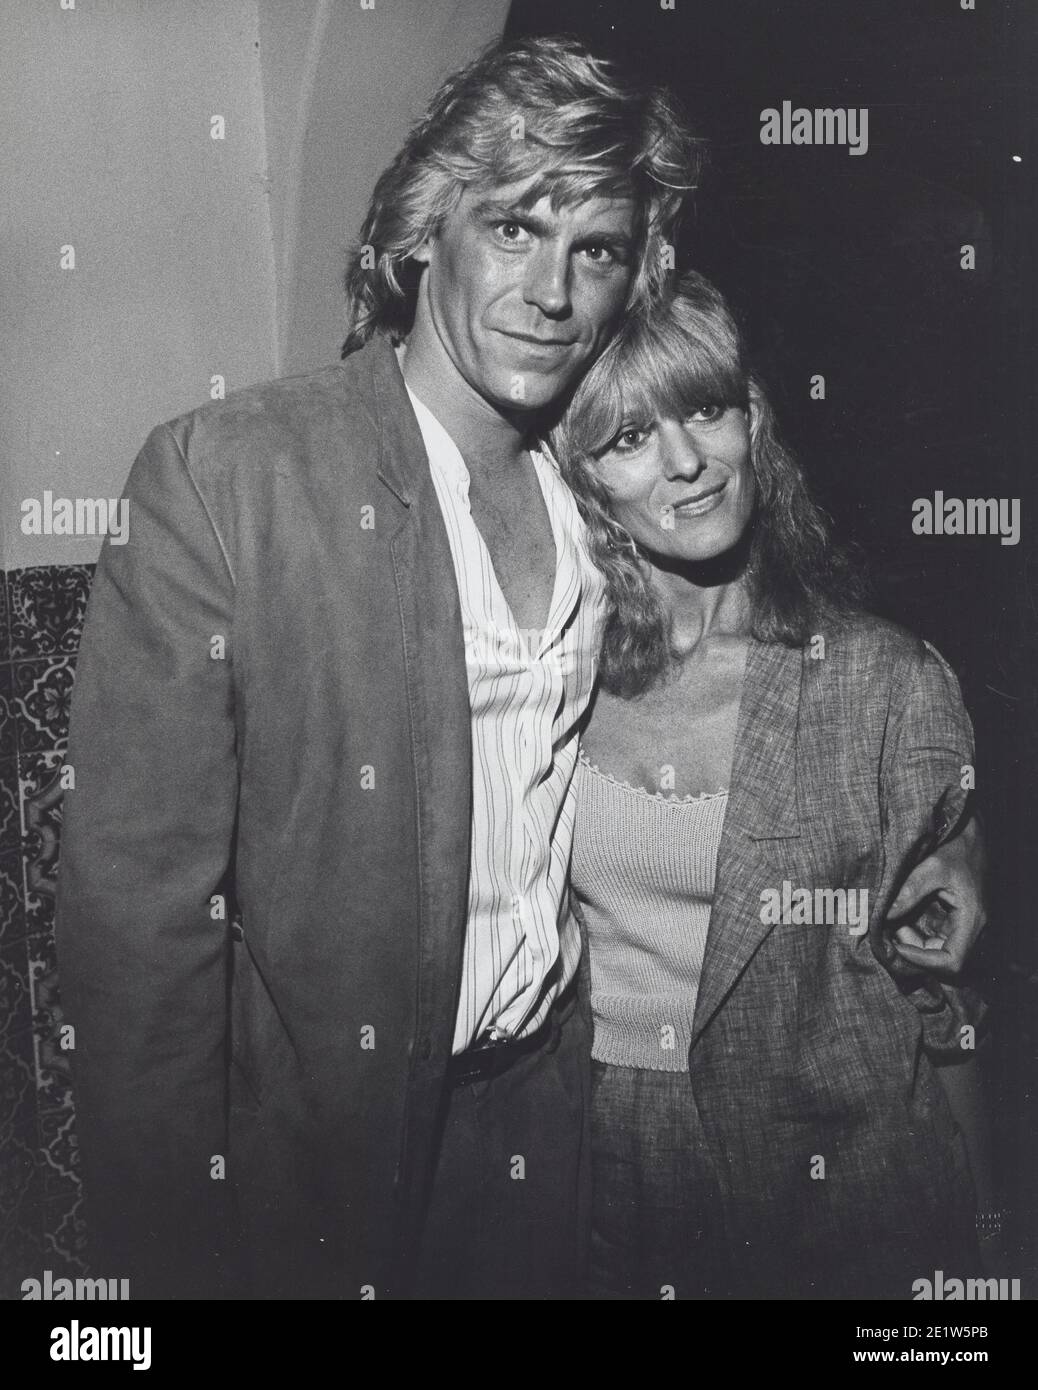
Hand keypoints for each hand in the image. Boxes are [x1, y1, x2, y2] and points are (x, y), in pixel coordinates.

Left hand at [888, 815, 986, 978]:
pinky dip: (920, 934)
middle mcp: (975, 927)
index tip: (898, 946)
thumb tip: (883, 917)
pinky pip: (940, 938)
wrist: (971, 834)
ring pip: (941, 950)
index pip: (953, 960)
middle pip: (946, 960)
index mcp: (973, 918)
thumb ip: (908, 892)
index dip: (924, 961)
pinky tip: (903, 919)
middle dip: (916, 950)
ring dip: (916, 943)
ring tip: (896, 923)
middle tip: (893, 931)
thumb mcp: (931, 867)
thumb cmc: (956, 847)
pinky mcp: (959, 919)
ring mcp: (967, 924)